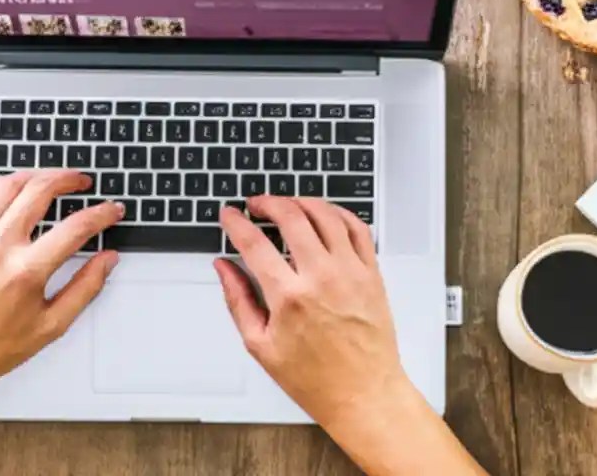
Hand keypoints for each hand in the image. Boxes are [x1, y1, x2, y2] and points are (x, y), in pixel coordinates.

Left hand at [0, 170, 122, 399]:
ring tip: (49, 178)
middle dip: (68, 179)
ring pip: (7, 185)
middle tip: (81, 181)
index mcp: (26, 271)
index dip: (102, 214)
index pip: (76, 227)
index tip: (111, 210)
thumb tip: (107, 261)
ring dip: (34, 175)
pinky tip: (6, 185)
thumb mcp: (49, 327)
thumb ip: (85, 289)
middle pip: (40, 191)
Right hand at [215, 196, 401, 425]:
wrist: (364, 394)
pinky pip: (357, 229)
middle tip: (257, 205)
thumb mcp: (261, 345)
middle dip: (268, 203)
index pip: (254, 243)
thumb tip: (224, 268)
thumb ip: (238, 300)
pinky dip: (338, 213)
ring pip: (326, 215)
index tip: (230, 215)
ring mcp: (350, 273)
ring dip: (302, 201)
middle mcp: (322, 279)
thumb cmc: (316, 378)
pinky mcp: (371, 274)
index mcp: (290, 298)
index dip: (236, 223)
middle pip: (291, 217)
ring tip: (288, 204)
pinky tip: (325, 214)